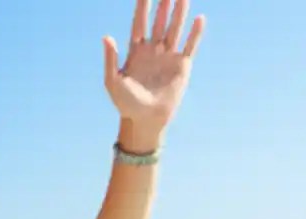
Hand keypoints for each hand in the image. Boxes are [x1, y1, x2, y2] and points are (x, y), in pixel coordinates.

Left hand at [103, 0, 205, 135]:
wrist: (145, 120)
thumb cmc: (126, 103)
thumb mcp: (113, 81)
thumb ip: (111, 59)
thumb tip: (107, 37)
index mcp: (135, 52)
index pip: (139, 23)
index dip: (142, 7)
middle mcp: (153, 51)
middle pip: (159, 22)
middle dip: (163, 5)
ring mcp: (168, 57)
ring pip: (175, 29)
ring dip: (179, 13)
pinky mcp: (182, 66)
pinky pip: (189, 46)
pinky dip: (195, 33)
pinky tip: (199, 18)